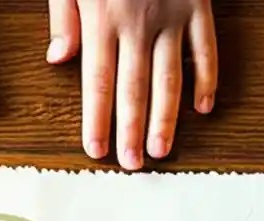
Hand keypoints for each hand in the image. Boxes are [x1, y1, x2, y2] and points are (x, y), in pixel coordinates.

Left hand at [46, 0, 217, 170]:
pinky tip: (202, 107)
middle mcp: (137, 21)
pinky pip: (205, 48)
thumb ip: (63, 14)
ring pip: (170, 76)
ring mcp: (171, 15)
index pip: (98, 81)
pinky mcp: (197, 4)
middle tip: (132, 162)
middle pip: (134, 88)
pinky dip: (207, 78)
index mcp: (102, 15)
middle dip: (132, 130)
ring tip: (161, 148)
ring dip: (166, 117)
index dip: (97, 120)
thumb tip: (56, 57)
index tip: (97, 150)